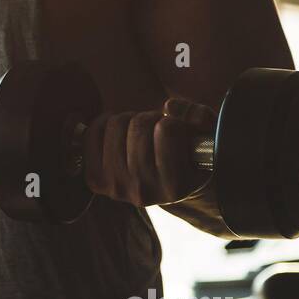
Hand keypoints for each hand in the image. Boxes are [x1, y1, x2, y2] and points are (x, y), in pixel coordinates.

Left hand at [82, 98, 217, 206]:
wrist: (164, 187)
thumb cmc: (187, 157)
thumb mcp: (206, 140)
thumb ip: (200, 118)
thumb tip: (170, 107)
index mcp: (175, 186)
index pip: (167, 129)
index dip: (173, 121)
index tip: (176, 131)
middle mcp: (143, 191)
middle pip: (139, 125)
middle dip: (150, 118)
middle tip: (156, 130)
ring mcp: (116, 186)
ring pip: (116, 124)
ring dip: (129, 120)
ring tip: (140, 133)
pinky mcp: (95, 179)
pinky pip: (93, 132)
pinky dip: (106, 123)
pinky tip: (120, 134)